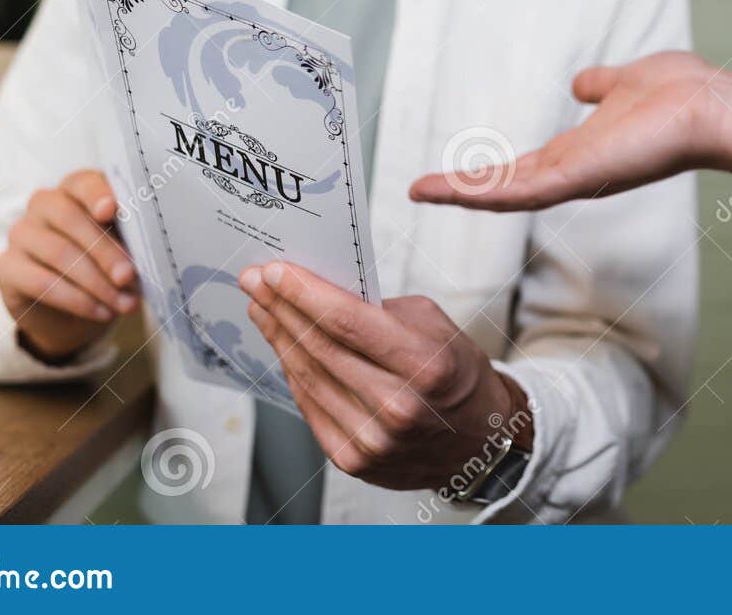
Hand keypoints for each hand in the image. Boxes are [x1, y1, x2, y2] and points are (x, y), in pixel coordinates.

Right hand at [0, 169, 138, 361]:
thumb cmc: (106, 265)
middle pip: (70, 219)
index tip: (111, 210)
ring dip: (96, 282)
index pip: (83, 182)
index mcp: (75, 189)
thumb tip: (152, 247)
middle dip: (105, 250)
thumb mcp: (122, 247)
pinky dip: (77, 300)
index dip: (97, 194)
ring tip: (125, 303)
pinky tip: (102, 312)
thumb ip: (130, 237)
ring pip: (58, 253)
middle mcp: (44, 204)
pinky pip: (41, 282)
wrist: (76, 309)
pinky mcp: (7, 267)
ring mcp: (21, 233)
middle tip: (129, 276)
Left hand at [239, 262, 530, 492]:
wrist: (477, 441)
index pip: (349, 323)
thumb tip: (321, 290)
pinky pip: (309, 407)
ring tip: (261, 308)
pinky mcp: (353, 459)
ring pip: (307, 378)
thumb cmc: (456, 375)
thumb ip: (380, 308)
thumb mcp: (435, 325)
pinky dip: (292, 372)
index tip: (274, 271)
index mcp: (427, 366)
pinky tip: (283, 347)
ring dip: (278, 338)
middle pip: (321, 349)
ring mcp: (372, 440)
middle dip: (281, 308)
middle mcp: (398, 407)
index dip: (304, 294)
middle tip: (254, 281)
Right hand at [409, 50, 722, 210]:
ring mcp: (574, 178)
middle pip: (506, 186)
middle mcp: (574, 171)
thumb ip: (601, 86)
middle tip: (419, 190)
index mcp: (582, 152)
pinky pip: (517, 192)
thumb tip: (581, 84)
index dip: (488, 171)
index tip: (454, 173)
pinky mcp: (575, 178)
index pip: (524, 167)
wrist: (709, 108)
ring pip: (505, 193)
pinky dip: (479, 193)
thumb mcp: (625, 83)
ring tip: (419, 191)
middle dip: (463, 189)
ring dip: (461, 193)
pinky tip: (446, 191)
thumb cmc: (680, 94)